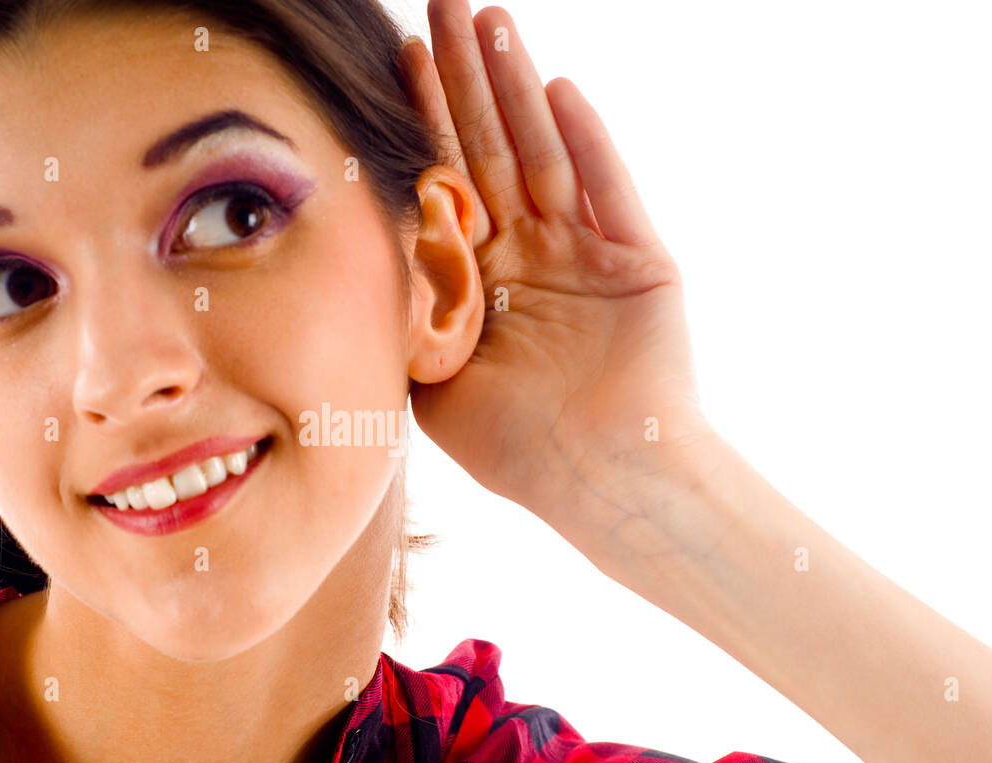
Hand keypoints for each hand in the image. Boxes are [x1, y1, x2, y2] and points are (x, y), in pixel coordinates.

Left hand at [400, 1, 716, 542]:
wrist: (601, 485)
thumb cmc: (517, 447)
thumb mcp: (432, 380)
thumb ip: (402, 320)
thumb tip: (351, 268)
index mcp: (484, 279)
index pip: (445, 182)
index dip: (420, 121)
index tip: (393, 60)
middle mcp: (534, 254)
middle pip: (492, 148)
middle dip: (465, 79)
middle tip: (442, 5)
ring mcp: (588, 252)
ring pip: (545, 153)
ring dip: (516, 89)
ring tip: (491, 20)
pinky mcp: (641, 261)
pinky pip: (610, 189)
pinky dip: (587, 140)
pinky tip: (557, 88)